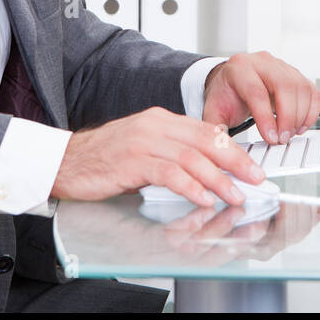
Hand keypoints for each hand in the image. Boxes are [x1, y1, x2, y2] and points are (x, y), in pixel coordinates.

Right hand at [51, 107, 266, 206]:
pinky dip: (190, 186)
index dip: (234, 150)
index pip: (207, 131)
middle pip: (206, 142)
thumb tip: (206, 171)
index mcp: (161, 120)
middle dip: (236, 163)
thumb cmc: (102, 159)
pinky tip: (203, 198)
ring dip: (218, 179)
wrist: (63, 161)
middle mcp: (155, 126)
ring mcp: (143, 142)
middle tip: (256, 180)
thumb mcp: (143, 148)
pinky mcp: (131, 161)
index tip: (252, 168)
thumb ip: (171, 153)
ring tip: (235, 196)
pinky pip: (169, 173)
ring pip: (192, 158)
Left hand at [201, 51, 319, 144]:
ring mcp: (282, 66)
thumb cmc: (224, 96)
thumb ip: (216, 131)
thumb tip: (225, 151)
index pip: (256, 91)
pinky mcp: (296, 74)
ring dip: (300, 116)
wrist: (231, 82)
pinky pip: (312, 91)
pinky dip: (311, 111)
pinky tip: (300, 125)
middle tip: (282, 139)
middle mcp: (262, 63)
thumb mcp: (213, 112)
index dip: (266, 117)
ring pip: (301, 87)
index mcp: (239, 68)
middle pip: (284, 86)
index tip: (270, 137)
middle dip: (287, 117)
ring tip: (289, 134)